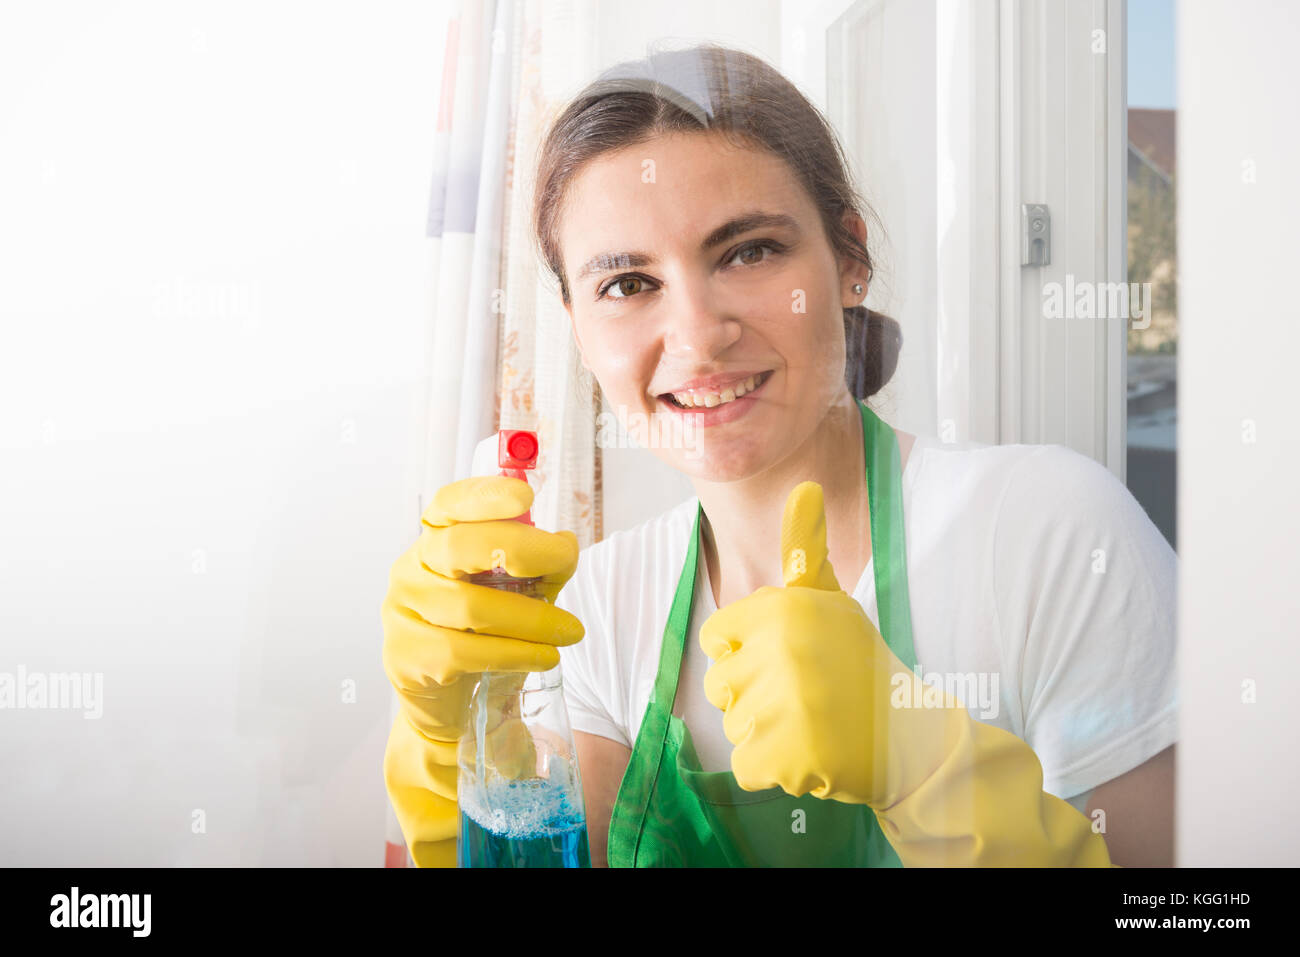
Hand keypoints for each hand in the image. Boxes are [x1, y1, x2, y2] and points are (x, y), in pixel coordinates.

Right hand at [382, 476, 583, 865]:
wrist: (451, 704)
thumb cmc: (484, 636)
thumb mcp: (515, 593)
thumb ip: (538, 568)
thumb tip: (565, 545)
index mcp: (436, 541)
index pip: (451, 505)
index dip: (485, 495)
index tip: (525, 496)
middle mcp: (412, 569)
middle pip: (460, 546)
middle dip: (524, 549)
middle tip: (566, 561)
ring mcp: (403, 613)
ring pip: (471, 607)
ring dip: (533, 618)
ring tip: (570, 630)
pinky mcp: (406, 657)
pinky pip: (467, 652)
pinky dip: (516, 653)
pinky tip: (546, 657)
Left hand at [700, 481, 1112, 865]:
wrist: (911, 739)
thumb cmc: (861, 666)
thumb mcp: (833, 602)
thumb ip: (805, 551)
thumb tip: (804, 486)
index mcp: (781, 609)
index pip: (714, 636)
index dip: (744, 651)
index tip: (783, 659)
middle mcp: (778, 650)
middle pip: (719, 683)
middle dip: (753, 696)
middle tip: (804, 696)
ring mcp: (782, 705)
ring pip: (732, 725)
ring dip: (765, 733)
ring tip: (811, 723)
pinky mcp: (785, 756)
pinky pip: (745, 767)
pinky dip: (774, 769)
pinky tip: (810, 753)